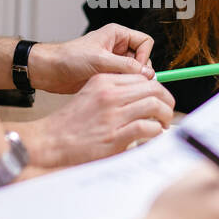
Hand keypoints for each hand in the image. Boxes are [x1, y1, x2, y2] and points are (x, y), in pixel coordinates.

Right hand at [20, 72, 174, 166]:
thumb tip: (140, 96)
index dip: (157, 88)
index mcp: (104, 81)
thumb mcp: (91, 95)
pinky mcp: (115, 136)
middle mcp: (110, 95)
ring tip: (163, 124)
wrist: (51, 141)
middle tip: (168, 111)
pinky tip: (154, 135)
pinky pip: (147, 128)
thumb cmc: (70, 123)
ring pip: (154, 105)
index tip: (160, 98)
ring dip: (165, 116)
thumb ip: (114, 92)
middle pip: (153, 88)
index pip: (142, 78)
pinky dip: (156, 131)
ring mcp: (113, 115)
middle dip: (167, 100)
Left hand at [27, 24, 155, 92]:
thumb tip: (148, 73)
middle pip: (142, 59)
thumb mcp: (100, 60)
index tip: (137, 70)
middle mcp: (118, 47)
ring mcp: (113, 61)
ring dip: (128, 80)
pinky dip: (121, 87)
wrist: (50, 71)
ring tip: (115, 85)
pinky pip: (123, 81)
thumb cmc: (69, 58)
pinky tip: (110, 89)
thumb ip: (126, 66)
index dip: (144, 57)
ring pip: (134, 72)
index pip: (145, 42)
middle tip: (128, 81)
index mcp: (117, 34)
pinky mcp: (108, 74)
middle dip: (137, 71)